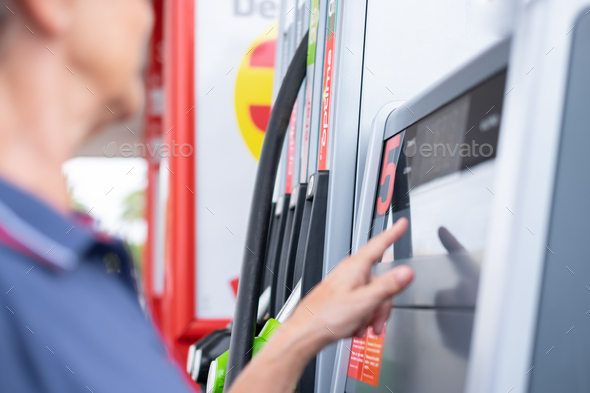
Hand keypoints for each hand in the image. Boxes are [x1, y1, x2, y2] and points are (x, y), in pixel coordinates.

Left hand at [289, 217, 413, 350]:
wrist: (306, 331)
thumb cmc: (327, 316)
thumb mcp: (364, 302)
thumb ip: (387, 286)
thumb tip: (406, 272)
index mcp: (356, 267)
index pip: (379, 245)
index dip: (393, 233)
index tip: (401, 223)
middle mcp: (350, 271)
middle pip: (380, 281)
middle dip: (382, 304)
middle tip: (377, 321)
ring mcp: (345, 283)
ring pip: (371, 294)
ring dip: (371, 314)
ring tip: (362, 326)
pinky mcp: (340, 295)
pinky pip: (361, 302)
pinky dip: (362, 316)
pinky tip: (355, 326)